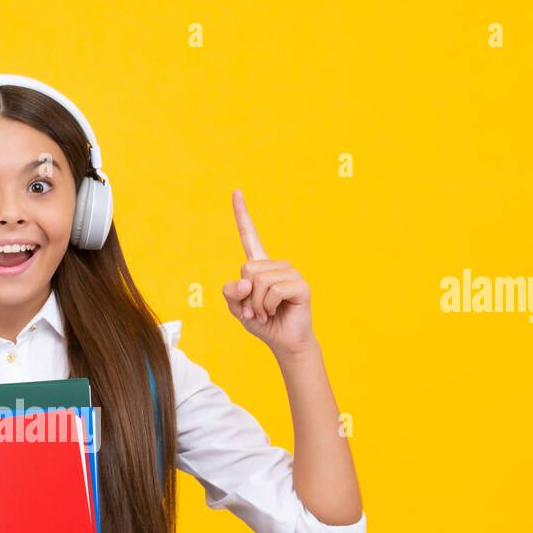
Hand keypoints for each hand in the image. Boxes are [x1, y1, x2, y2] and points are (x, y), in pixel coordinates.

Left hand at [222, 188, 315, 357]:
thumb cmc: (262, 322)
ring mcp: (290, 272)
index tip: (236, 191)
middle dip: (246, 296)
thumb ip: (231, 293)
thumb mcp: (237, 309)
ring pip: (259, 282)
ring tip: (267, 312)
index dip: (242, 214)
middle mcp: (276, 265)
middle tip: (256, 310)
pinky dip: (268, 306)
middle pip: (247, 269)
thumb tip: (247, 281)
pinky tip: (277, 311)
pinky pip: (273, 291)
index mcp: (260, 266)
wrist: (284, 341)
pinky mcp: (301, 284)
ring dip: (257, 304)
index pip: (250, 236)